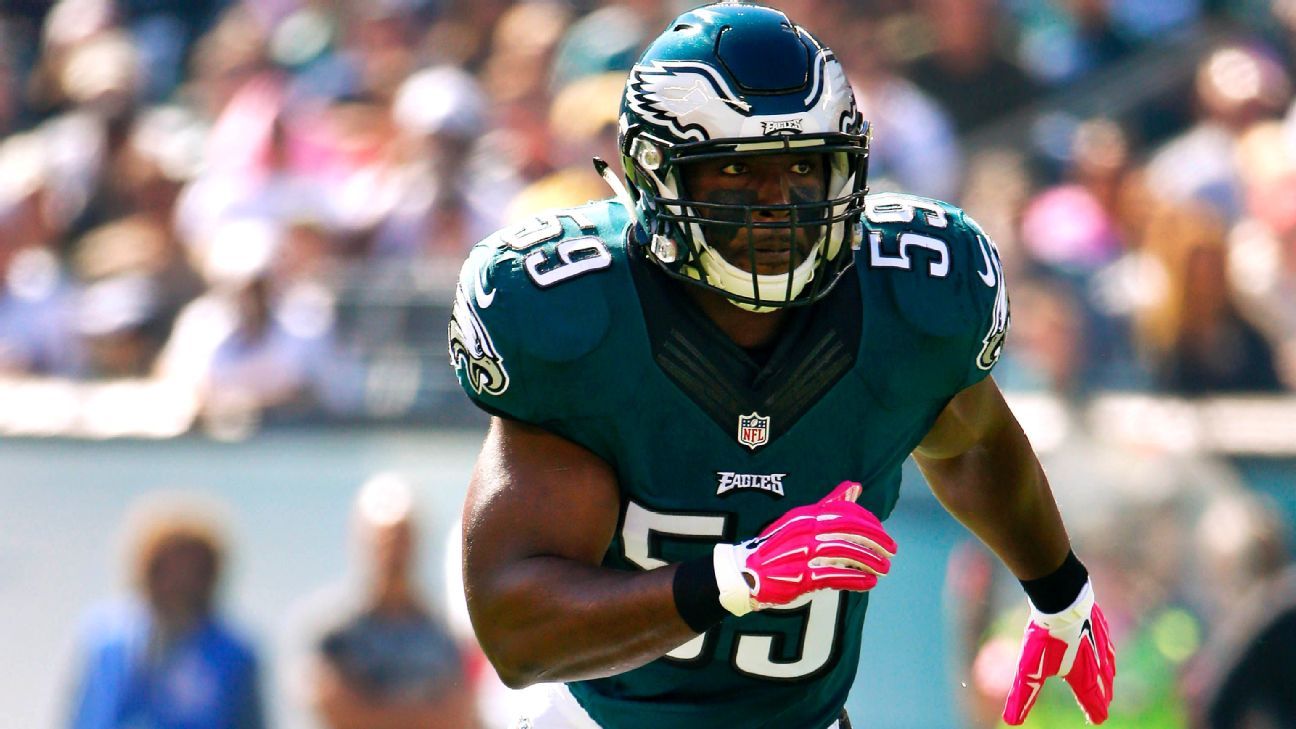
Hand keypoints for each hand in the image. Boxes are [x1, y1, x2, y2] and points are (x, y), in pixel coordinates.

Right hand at [712, 480, 896, 615]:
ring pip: (846, 552)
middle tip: (892, 550)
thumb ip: (829, 504)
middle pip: (849, 530)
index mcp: (805, 515)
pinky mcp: (801, 576)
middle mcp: (804, 530)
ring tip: (884, 569)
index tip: (883, 533)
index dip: (869, 522)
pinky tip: (870, 582)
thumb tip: (855, 487)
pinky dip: (856, 579)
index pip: (845, 512)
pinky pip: (835, 575)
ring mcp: (802, 553)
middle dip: (876, 540)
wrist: (743, 572)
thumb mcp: (801, 519)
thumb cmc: (777, 546)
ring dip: (870, 561)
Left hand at [1003, 581, 1115, 724]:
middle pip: (1105, 686)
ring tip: (1109, 681)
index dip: (1095, 713)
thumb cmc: (1047, 636)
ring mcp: (1101, 643)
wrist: (1061, 599)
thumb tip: (1011, 721)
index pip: (1094, 702)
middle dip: (1103, 697)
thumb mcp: (1030, 668)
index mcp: (1084, 678)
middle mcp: (1098, 663)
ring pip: (1109, 665)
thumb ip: (1024, 695)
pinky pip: (1107, 644)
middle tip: (1103, 706)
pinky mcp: (1100, 624)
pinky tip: (1106, 648)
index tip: (1098, 720)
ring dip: (1109, 677)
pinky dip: (1108, 653)